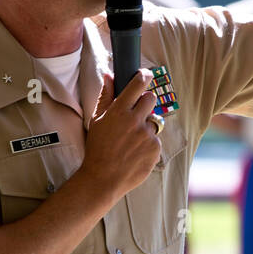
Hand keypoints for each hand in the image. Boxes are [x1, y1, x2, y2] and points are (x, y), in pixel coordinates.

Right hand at [79, 68, 160, 203]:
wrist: (103, 178)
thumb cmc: (97, 148)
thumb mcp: (96, 120)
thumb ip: (105, 96)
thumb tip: (109, 75)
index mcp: (119, 111)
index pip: (137, 85)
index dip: (143, 76)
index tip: (145, 75)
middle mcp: (135, 121)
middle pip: (151, 99)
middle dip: (145, 102)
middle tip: (137, 112)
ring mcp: (147, 135)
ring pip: (153, 122)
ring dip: (145, 127)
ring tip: (131, 141)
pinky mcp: (155, 149)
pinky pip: (156, 140)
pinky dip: (148, 144)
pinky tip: (135, 152)